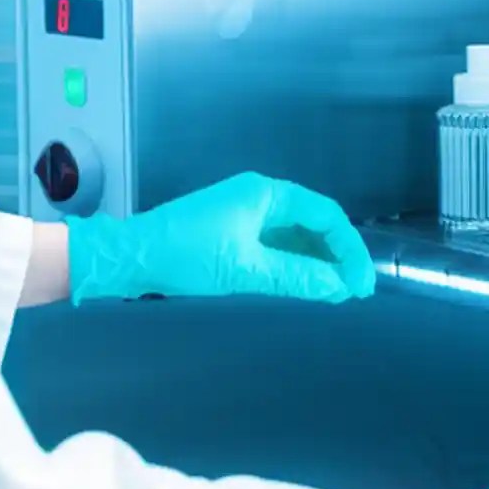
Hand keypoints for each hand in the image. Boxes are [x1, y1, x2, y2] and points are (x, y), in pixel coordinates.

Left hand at [66, 172, 375, 303]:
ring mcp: (245, 215)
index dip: (350, 250)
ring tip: (335, 295)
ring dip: (318, 265)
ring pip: (297, 238)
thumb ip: (297, 277)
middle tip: (354, 292)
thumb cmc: (182, 256)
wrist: (128, 259)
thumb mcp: (245, 271)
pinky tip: (306, 288)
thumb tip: (339, 288)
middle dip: (338, 258)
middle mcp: (259, 198)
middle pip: (315, 224)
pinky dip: (296, 267)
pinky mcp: (233, 234)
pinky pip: (277, 247)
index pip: (327, 216)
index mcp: (265, 194)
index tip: (361, 282)